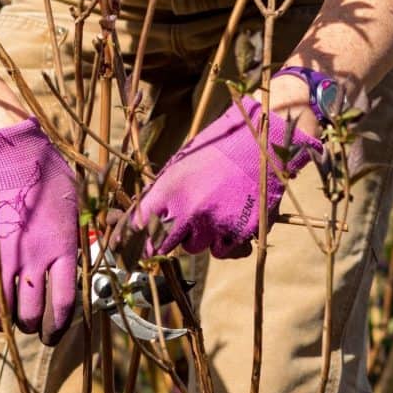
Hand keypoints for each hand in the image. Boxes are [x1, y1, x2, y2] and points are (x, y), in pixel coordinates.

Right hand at [0, 118, 77, 344]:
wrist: (5, 151)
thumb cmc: (43, 170)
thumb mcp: (73, 203)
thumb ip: (72, 235)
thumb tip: (70, 258)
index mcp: (64, 251)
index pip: (65, 306)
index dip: (58, 327)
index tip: (52, 332)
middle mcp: (35, 262)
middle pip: (33, 314)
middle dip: (30, 325)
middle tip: (27, 324)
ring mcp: (4, 262)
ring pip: (5, 312)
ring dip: (5, 323)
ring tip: (4, 324)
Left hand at [130, 96, 321, 257]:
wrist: (265, 141)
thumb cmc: (217, 149)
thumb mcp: (180, 165)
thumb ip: (159, 194)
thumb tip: (135, 219)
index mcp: (169, 189)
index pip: (138, 227)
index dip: (130, 240)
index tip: (128, 247)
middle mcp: (189, 211)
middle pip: (163, 245)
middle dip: (166, 239)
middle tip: (178, 225)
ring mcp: (215, 224)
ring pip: (195, 248)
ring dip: (199, 237)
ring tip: (214, 208)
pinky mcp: (241, 233)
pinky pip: (224, 252)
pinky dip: (227, 242)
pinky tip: (232, 221)